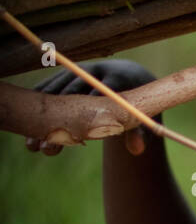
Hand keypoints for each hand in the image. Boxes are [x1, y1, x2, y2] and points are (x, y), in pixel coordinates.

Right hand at [24, 59, 155, 156]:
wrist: (127, 75)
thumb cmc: (134, 102)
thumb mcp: (141, 115)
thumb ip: (139, 131)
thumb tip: (138, 151)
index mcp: (114, 77)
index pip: (99, 92)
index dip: (84, 112)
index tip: (77, 135)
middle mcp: (92, 72)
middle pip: (71, 93)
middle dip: (58, 115)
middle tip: (48, 142)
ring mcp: (75, 72)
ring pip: (54, 92)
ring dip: (41, 115)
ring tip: (32, 143)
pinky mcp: (62, 77)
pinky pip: (45, 91)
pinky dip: (36, 108)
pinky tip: (27, 130)